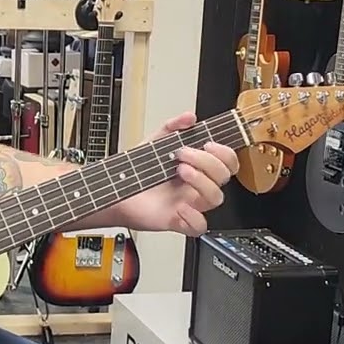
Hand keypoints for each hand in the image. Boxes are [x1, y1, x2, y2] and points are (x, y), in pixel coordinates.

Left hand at [111, 112, 238, 236]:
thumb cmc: (137, 170)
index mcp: (198, 168)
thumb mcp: (154, 142)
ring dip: (201, 182)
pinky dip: (194, 217)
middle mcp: (196, 186)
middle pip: (223, 177)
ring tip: (179, 170)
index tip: (207, 144)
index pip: (227, 162)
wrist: (116, 189)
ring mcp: (189, 204)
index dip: (224, 153)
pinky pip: (199, 226)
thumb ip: (172, 127)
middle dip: (207, 162)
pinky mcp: (178, 220)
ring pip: (215, 198)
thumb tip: (189, 117)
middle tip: (183, 154)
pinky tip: (181, 206)